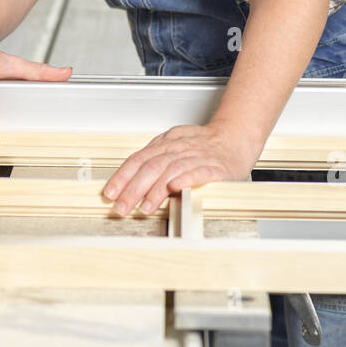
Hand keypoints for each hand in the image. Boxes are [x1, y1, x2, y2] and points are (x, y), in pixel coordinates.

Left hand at [101, 120, 259, 217]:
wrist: (235, 138)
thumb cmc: (203, 147)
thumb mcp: (174, 148)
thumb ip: (154, 162)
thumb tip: (127, 184)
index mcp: (166, 143)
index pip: (138, 159)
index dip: (122, 177)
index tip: (110, 193)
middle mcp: (179, 148)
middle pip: (151, 167)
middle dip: (133, 189)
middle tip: (122, 207)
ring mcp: (197, 157)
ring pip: (171, 170)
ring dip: (155, 190)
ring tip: (145, 207)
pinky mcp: (216, 167)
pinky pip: (199, 172)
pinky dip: (186, 179)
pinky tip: (176, 188)